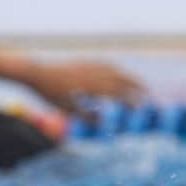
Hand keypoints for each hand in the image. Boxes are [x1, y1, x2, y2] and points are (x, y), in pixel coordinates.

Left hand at [30, 59, 144, 115]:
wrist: (36, 73)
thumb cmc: (50, 94)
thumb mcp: (68, 109)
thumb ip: (86, 116)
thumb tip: (103, 123)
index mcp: (90, 86)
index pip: (117, 92)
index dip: (130, 98)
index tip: (141, 106)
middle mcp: (92, 73)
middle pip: (120, 79)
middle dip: (136, 86)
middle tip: (148, 94)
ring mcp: (89, 65)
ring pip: (115, 70)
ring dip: (128, 77)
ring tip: (138, 84)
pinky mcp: (84, 62)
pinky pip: (105, 65)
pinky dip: (116, 70)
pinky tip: (120, 74)